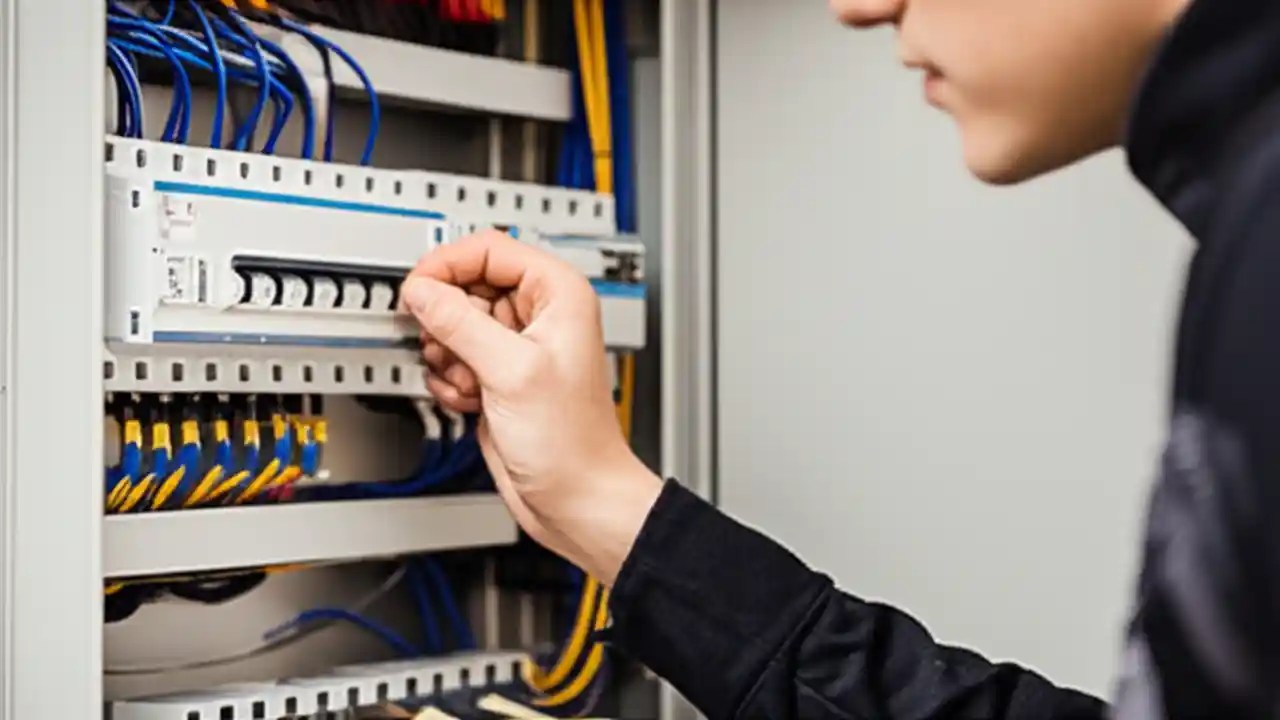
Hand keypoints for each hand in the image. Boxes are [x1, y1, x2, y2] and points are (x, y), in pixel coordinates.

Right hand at [399, 231, 662, 583]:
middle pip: (465, 286)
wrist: (576, 498)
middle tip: (452, 351)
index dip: (447, 266)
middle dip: (447, 322)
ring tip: (471, 382)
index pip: (488, 249)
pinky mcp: (497, 377)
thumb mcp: (510, 371)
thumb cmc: (573, 442)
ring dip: (448, 356)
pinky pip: (453, 359)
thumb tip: (422, 290)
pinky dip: (452, 380)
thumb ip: (460, 323)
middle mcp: (538, 315)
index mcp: (557, 294)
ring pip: (453, 324)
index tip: (418, 290)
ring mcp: (515, 347)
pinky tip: (472, 401)